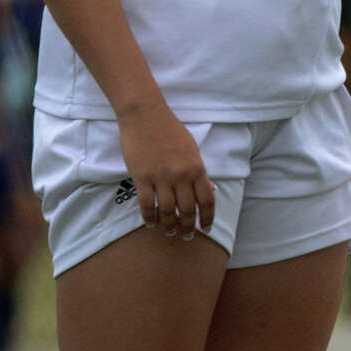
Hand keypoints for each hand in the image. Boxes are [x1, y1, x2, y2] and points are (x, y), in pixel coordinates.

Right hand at [116, 100, 216, 241]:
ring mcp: (161, 177)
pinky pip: (147, 204)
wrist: (145, 115)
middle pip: (187, 210)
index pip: (206, 200)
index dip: (207, 218)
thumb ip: (199, 171)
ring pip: (167, 211)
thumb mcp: (192, 149)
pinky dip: (149, 217)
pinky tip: (150, 223)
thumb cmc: (170, 130)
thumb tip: (209, 189)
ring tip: (168, 232)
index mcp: (197, 168)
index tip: (206, 228)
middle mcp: (181, 175)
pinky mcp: (142, 177)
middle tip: (186, 236)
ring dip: (168, 225)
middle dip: (188, 226)